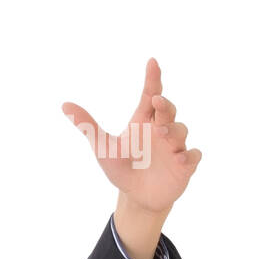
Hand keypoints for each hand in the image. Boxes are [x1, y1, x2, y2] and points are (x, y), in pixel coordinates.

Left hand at [61, 58, 201, 215]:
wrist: (135, 196)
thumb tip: (64, 104)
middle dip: (164, 105)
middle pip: (168, 110)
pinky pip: (193, 156)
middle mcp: (161, 130)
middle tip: (156, 101)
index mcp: (143, 122)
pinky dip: (189, 155)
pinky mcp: (184, 165)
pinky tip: (180, 159)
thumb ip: (87, 125)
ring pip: (180, 131)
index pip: (150, 95)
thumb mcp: (102, 147)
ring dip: (173, 131)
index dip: (152, 78)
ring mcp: (175, 147)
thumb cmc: (121, 167)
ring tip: (160, 132)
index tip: (151, 62)